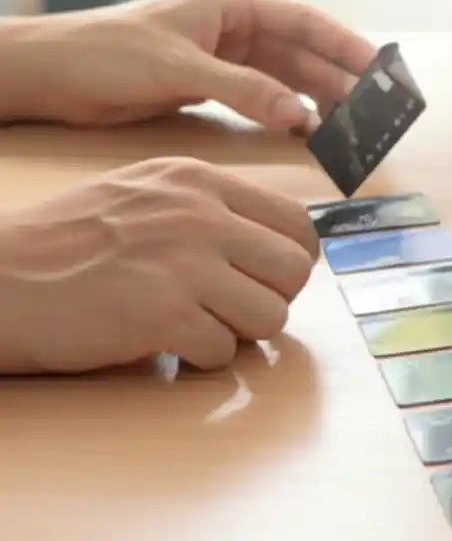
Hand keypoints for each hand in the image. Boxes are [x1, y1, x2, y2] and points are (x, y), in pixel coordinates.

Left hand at [0, 0, 376, 128]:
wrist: (54, 75)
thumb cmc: (107, 54)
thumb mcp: (181, 69)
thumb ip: (245, 91)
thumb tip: (302, 118)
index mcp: (232, 6)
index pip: (304, 22)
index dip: (346, 44)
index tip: (381, 69)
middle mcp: (236, 29)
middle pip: (303, 53)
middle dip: (340, 80)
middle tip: (376, 111)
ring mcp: (227, 58)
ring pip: (289, 79)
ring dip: (319, 101)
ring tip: (353, 128)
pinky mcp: (214, 86)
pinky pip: (266, 99)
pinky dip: (289, 115)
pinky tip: (310, 134)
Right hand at [0, 157, 318, 372]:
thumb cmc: (65, 244)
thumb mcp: (145, 195)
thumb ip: (209, 210)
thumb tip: (275, 246)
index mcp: (198, 181)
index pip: (297, 223)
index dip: (289, 261)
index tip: (264, 280)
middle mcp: (200, 214)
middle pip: (295, 270)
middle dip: (271, 300)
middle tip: (232, 311)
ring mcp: (184, 263)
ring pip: (272, 316)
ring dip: (240, 333)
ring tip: (197, 326)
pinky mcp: (164, 313)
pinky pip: (224, 352)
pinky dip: (200, 359)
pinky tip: (165, 345)